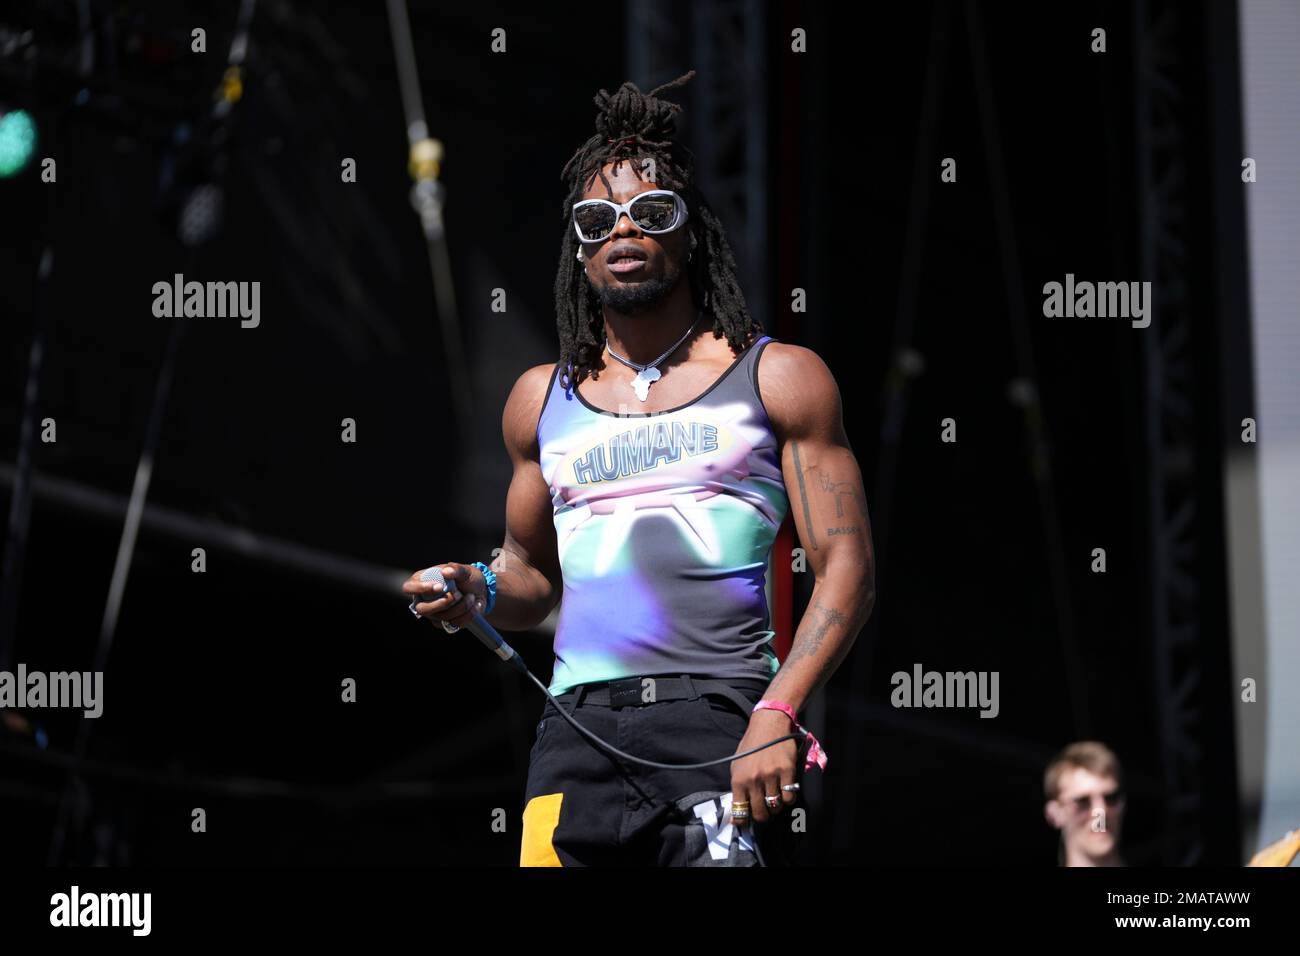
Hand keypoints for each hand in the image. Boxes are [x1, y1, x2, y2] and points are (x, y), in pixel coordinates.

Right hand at [402, 563, 487, 629]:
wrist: (482, 591)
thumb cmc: (468, 578)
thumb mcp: (465, 570)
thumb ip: (456, 569)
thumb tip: (446, 571)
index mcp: (423, 581)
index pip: (408, 587)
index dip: (419, 589)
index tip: (438, 587)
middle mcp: (424, 599)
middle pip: (422, 609)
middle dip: (442, 603)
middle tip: (457, 594)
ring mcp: (434, 613)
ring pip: (441, 617)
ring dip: (461, 606)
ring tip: (471, 596)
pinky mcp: (445, 623)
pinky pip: (454, 623)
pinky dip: (467, 614)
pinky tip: (473, 606)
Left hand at [728, 709, 799, 825]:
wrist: (768, 725)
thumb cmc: (751, 747)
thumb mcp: (737, 766)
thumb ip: (738, 788)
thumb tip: (736, 813)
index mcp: (739, 780)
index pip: (740, 811)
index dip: (743, 822)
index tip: (745, 822)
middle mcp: (754, 779)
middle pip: (760, 813)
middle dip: (763, 816)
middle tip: (765, 811)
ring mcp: (771, 776)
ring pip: (776, 807)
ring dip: (776, 807)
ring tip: (775, 798)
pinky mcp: (787, 771)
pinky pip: (789, 797)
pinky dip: (788, 798)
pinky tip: (785, 790)